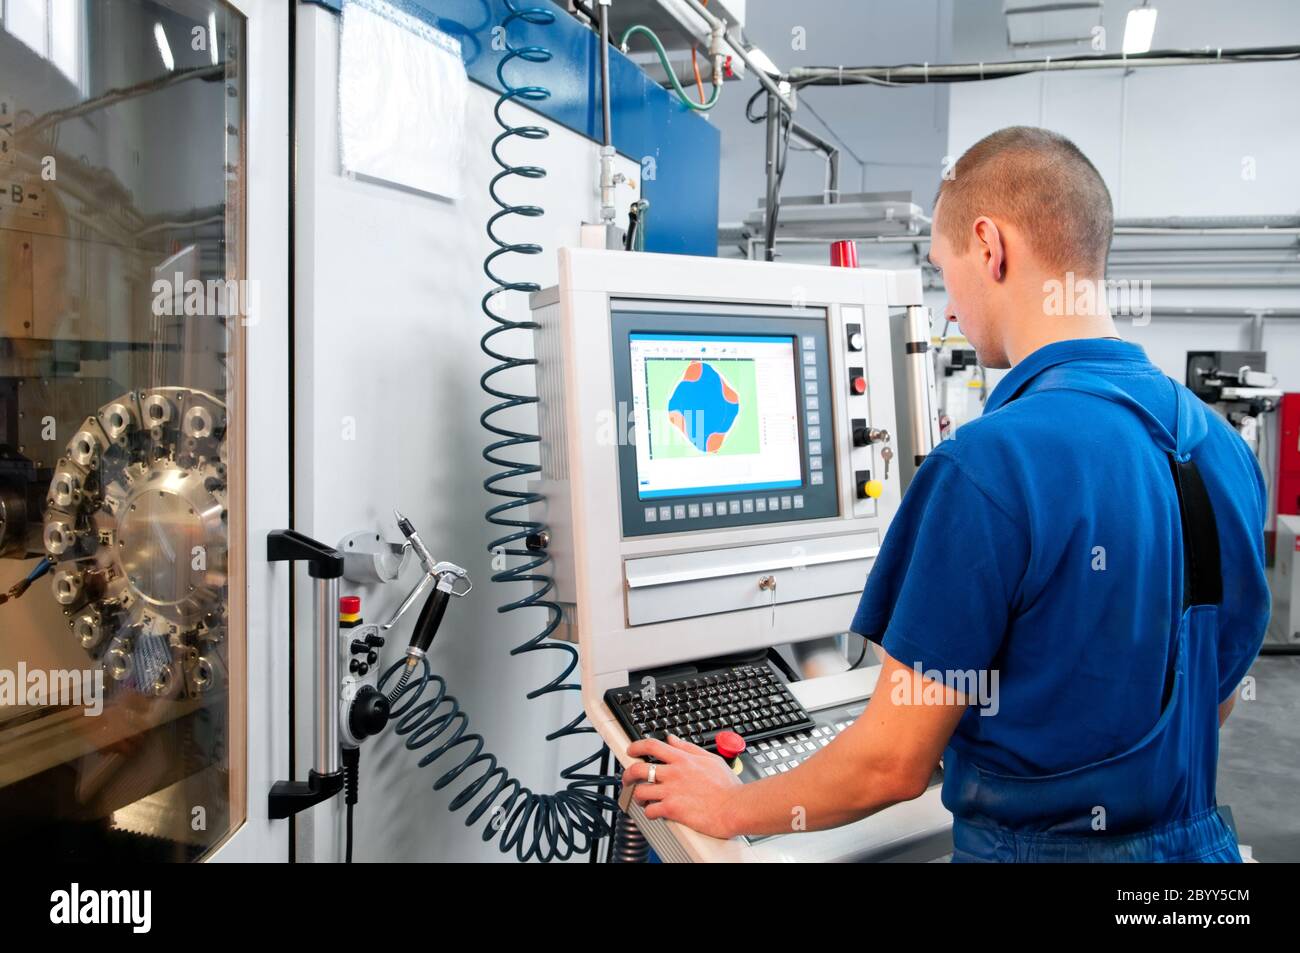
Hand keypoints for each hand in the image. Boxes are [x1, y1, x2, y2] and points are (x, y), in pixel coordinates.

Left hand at [622, 735, 744, 838]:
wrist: (735, 806)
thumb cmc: (727, 786)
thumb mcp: (710, 759)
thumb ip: (688, 748)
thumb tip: (672, 739)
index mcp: (682, 759)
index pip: (652, 746)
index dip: (636, 746)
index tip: (631, 750)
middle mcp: (673, 773)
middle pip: (638, 769)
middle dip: (627, 774)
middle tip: (627, 779)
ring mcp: (671, 791)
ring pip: (640, 791)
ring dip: (638, 796)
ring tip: (643, 800)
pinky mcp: (672, 809)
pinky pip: (650, 811)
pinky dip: (649, 813)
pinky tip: (654, 812)